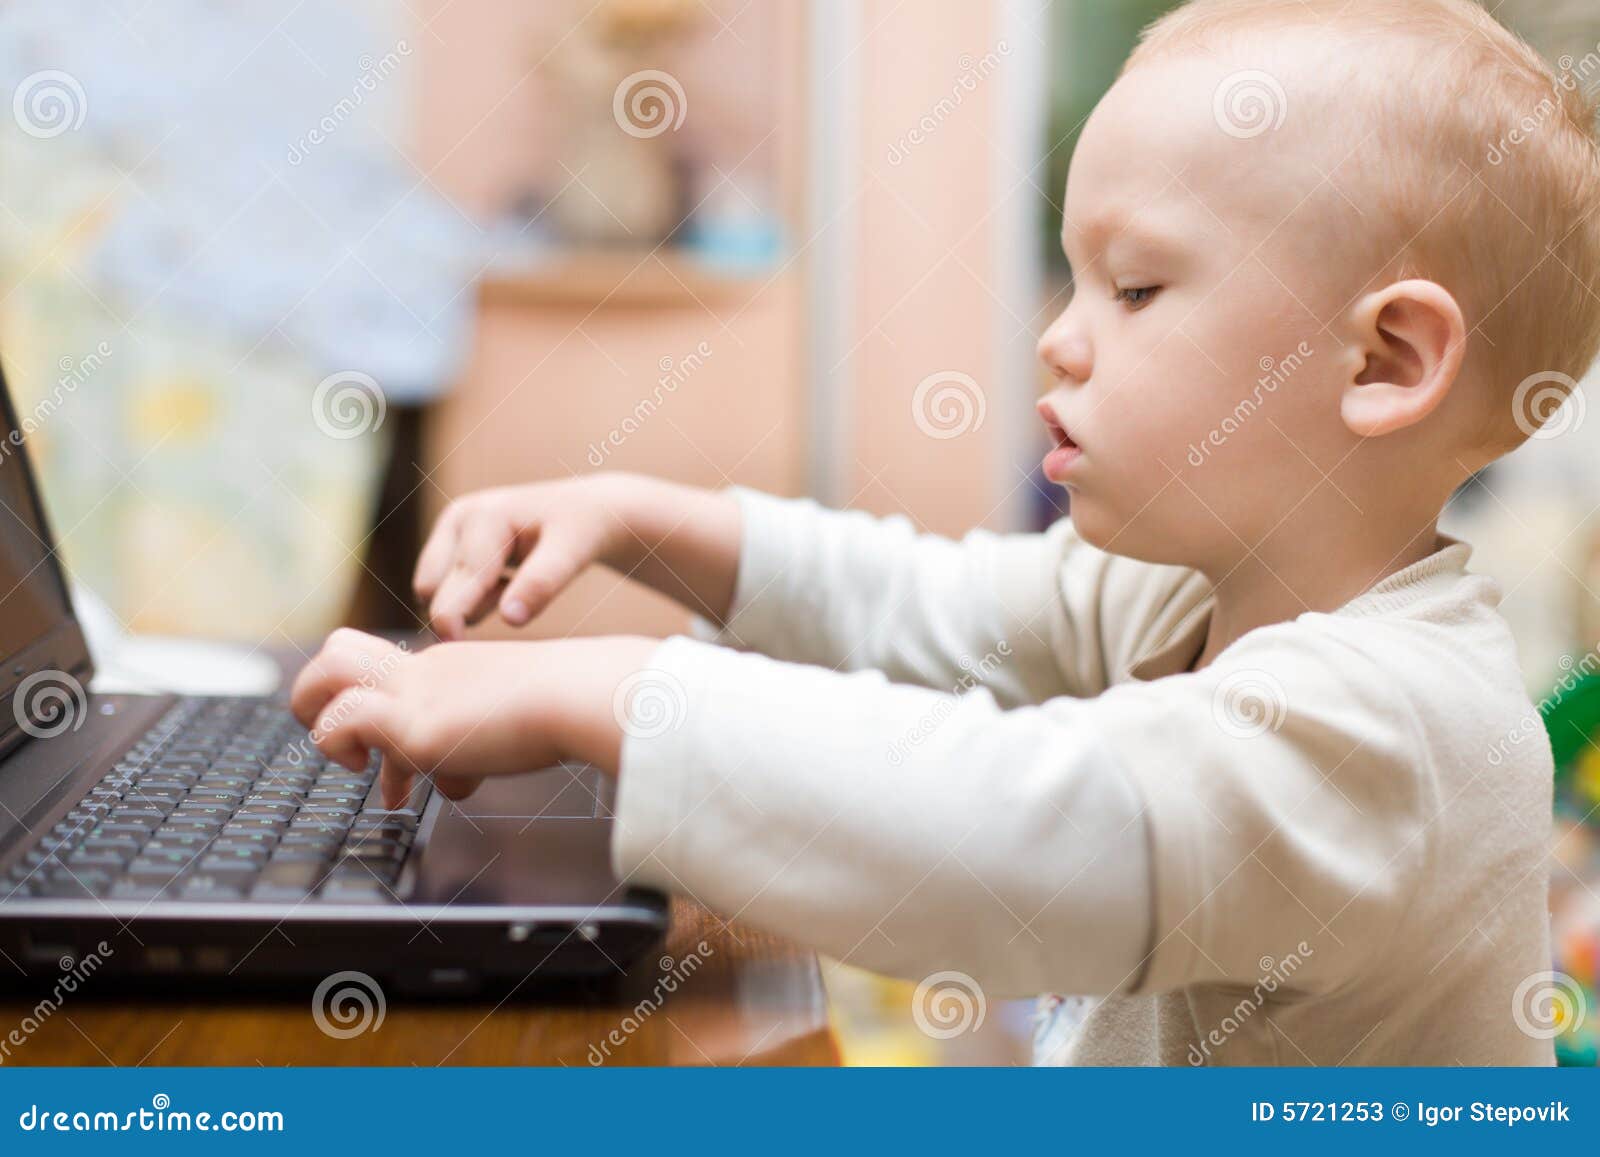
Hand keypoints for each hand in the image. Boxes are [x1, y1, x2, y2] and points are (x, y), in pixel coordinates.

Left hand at [289, 628, 660, 806]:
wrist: (579, 696)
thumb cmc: (567, 708)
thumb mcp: (514, 718)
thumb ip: (485, 738)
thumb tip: (465, 774)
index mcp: (448, 667)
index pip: (388, 672)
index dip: (375, 708)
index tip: (389, 759)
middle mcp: (423, 670)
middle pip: (338, 650)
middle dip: (320, 696)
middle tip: (345, 745)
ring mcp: (414, 693)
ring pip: (326, 671)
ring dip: (320, 718)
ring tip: (351, 762)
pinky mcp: (411, 726)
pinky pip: (340, 722)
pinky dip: (343, 750)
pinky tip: (383, 779)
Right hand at [414, 475, 632, 639]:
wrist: (582, 509)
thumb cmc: (579, 530)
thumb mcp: (573, 553)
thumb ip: (541, 584)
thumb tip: (509, 619)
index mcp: (485, 517)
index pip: (458, 581)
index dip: (452, 620)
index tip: (455, 649)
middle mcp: (459, 518)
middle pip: (432, 588)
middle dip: (465, 608)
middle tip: (511, 595)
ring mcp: (449, 528)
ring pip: (431, 590)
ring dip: (467, 603)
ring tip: (510, 583)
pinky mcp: (449, 542)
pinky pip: (440, 588)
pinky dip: (469, 596)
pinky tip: (501, 581)